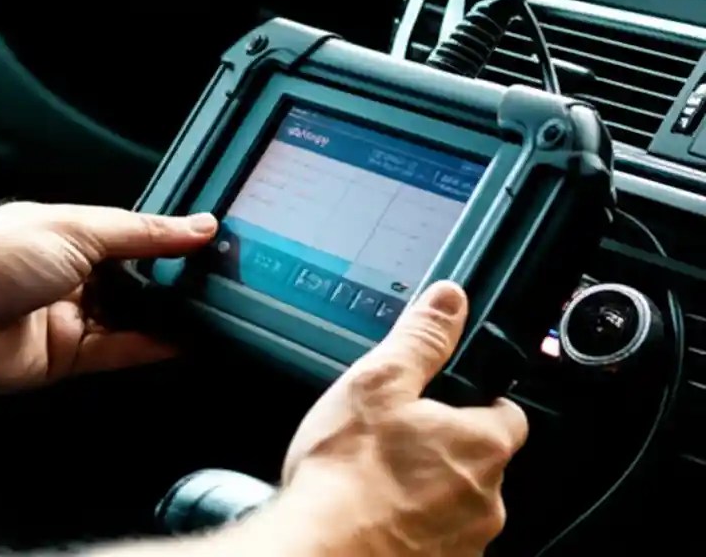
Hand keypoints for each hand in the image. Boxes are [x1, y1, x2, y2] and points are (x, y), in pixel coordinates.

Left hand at [0, 202, 217, 392]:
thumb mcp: (80, 230)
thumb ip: (142, 233)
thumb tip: (196, 226)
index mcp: (63, 233)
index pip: (127, 236)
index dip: (164, 241)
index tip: (207, 244)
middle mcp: (64, 275)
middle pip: (129, 281)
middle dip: (167, 282)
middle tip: (215, 282)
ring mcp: (63, 317)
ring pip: (126, 319)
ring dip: (163, 317)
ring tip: (209, 313)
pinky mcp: (62, 357)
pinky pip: (115, 352)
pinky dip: (148, 348)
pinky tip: (181, 341)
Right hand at [255, 281, 528, 555]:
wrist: (322, 549)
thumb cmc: (347, 473)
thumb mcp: (379, 382)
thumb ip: (421, 338)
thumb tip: (450, 299)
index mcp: (482, 444)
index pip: (508, 413)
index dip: (479, 403)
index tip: (450, 401)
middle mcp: (486, 499)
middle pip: (477, 463)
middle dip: (444, 453)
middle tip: (395, 443)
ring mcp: (464, 542)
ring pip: (454, 507)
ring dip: (426, 495)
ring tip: (375, 483)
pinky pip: (432, 542)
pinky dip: (409, 530)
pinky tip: (371, 518)